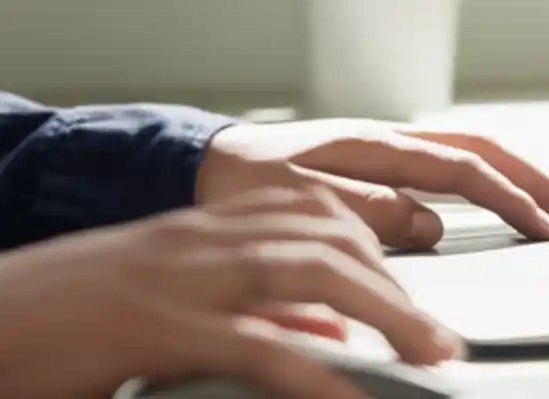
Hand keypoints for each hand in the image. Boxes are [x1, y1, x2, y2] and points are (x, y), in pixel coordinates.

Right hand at [0, 187, 461, 398]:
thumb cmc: (67, 321)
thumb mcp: (171, 308)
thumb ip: (250, 314)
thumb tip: (325, 340)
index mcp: (204, 230)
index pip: (314, 214)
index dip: (376, 249)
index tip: (413, 293)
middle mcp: (201, 240)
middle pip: (327, 239)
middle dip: (396, 288)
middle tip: (441, 341)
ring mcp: (179, 279)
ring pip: (306, 274)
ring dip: (382, 315)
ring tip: (427, 358)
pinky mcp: (153, 328)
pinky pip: (251, 346)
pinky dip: (310, 374)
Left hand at [196, 119, 548, 248]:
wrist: (204, 163)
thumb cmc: (242, 188)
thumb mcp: (296, 205)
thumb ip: (365, 210)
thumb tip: (432, 223)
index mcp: (375, 144)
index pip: (463, 169)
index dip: (509, 198)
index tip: (544, 228)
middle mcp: (391, 137)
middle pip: (485, 149)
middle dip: (536, 180)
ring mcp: (391, 144)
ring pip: (474, 151)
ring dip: (520, 175)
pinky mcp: (384, 160)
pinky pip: (453, 163)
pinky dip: (491, 177)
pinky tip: (504, 198)